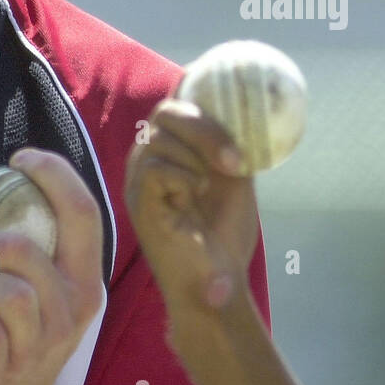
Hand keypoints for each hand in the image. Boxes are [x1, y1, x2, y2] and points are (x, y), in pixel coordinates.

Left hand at [0, 148, 104, 384]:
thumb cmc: (20, 343)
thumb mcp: (49, 298)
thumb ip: (42, 252)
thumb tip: (10, 184)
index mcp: (86, 284)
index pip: (85, 213)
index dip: (55, 174)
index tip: (21, 158)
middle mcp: (71, 311)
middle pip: (27, 249)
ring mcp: (38, 344)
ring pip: (3, 287)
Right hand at [125, 98, 258, 313]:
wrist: (220, 281)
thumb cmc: (226, 233)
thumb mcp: (235, 176)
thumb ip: (231, 142)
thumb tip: (246, 108)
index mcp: (170, 151)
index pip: (176, 105)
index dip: (202, 103)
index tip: (235, 121)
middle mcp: (148, 160)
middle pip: (166, 111)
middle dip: (206, 129)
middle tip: (235, 161)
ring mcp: (138, 181)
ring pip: (160, 138)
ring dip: (197, 159)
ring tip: (210, 189)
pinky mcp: (137, 203)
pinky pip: (155, 168)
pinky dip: (183, 178)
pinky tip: (193, 198)